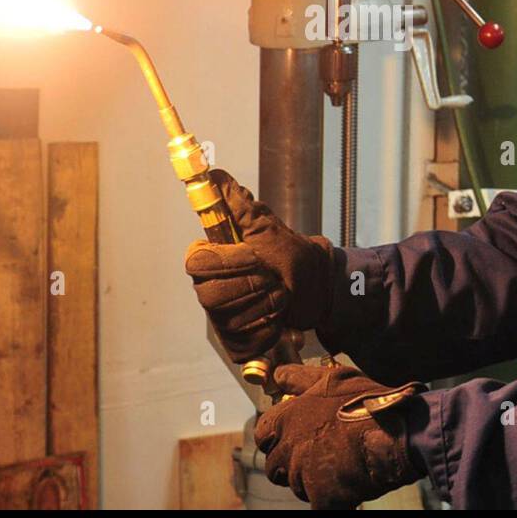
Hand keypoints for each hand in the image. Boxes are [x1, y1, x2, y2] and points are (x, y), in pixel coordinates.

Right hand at [184, 169, 335, 362]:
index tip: (256, 257)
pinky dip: (267, 332)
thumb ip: (238, 203)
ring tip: (281, 296)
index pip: (198, 264)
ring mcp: (221, 318)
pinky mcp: (236, 342)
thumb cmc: (291, 255)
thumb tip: (214, 173)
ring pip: (229, 321)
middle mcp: (208, 289)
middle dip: (252, 286)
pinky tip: (279, 320)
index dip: (229, 262)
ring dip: (264, 307)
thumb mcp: (267, 226)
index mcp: (210, 259)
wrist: (318, 289)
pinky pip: (243, 343)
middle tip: (275, 279)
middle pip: (212, 296)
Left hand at [254, 363, 427, 509]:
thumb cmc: (365, 401)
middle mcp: (288, 449)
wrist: (395, 434)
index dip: (276, 435)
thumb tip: (278, 375)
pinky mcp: (321, 499)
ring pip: (296, 485)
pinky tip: (347, 481)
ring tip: (338, 464)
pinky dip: (330, 496)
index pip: (263, 434)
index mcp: (285, 420)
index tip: (294, 434)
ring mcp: (303, 477)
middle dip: (290, 461)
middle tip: (317, 453)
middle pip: (275, 465)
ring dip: (310, 478)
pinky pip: (318, 502)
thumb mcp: (331, 378)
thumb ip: (299, 378)